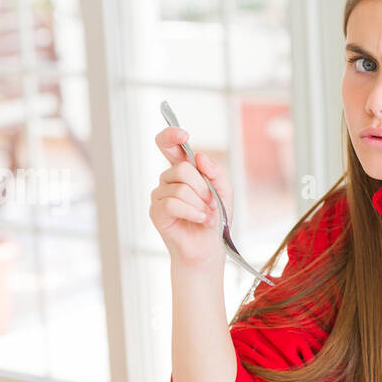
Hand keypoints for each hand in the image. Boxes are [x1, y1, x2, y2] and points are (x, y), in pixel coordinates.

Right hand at [149, 127, 232, 269]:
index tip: (183, 134)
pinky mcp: (157, 212)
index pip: (169, 146)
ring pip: (181, 188)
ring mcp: (160, 195)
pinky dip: (192, 212)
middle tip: (211, 203)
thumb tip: (200, 157)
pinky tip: (199, 220)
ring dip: (200, 204)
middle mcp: (168, 180)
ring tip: (206, 216)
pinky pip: (174, 203)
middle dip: (202, 187)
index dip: (171, 136)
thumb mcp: (224, 193)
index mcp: (183, 171)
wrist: (209, 248)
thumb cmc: (215, 220)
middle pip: (182, 168)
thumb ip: (215, 173)